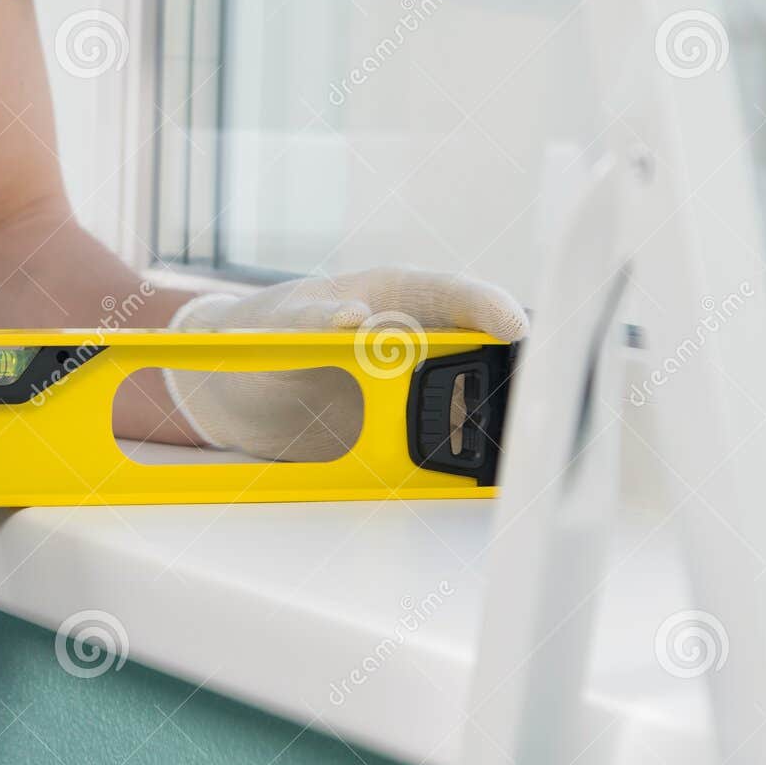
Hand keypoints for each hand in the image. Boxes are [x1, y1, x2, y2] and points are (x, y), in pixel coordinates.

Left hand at [162, 267, 527, 460]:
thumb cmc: (259, 334)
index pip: (454, 293)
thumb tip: (351, 314)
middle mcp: (416, 334)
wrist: (236, 385)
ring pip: (472, 396)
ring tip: (510, 442)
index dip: (487, 307)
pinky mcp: (408, 423)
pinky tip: (477, 471)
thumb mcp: (275, 326)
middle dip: (512, 367)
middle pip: (481, 347)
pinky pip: (444, 437)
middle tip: (529, 394)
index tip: (513, 327)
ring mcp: (417, 380)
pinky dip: (463, 454)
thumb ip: (309, 321)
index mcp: (391, 295)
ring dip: (491, 417)